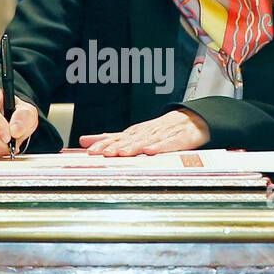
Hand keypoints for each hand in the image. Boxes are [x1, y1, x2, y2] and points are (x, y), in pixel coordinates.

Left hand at [79, 109, 209, 155]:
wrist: (190, 120)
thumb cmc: (158, 130)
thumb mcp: (132, 134)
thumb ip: (109, 139)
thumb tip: (83, 141)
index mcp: (133, 133)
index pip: (115, 138)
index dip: (102, 144)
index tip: (89, 151)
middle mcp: (145, 133)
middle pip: (128, 140)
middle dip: (114, 146)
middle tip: (102, 153)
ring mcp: (161, 135)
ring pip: (145, 141)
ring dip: (133, 147)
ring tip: (122, 152)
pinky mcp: (178, 139)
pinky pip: (168, 144)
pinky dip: (159, 147)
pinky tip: (150, 150)